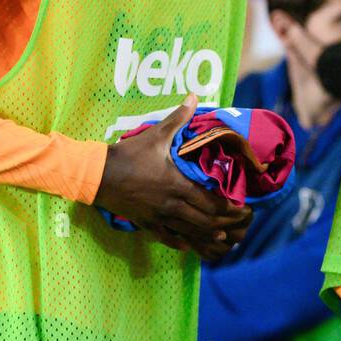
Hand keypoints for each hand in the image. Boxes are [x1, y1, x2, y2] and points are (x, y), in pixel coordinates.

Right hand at [95, 94, 252, 260]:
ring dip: (208, 235)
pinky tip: (190, 245)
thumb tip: (194, 96)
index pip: (212, 203)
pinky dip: (182, 242)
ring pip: (190, 233)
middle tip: (239, 222)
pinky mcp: (146, 224)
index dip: (230, 208)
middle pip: (206, 222)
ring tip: (223, 235)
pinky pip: (168, 239)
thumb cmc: (129, 154)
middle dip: (225, 223)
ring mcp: (159, 218)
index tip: (242, 208)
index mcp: (178, 185)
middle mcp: (171, 206)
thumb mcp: (156, 135)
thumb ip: (178, 118)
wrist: (98, 175)